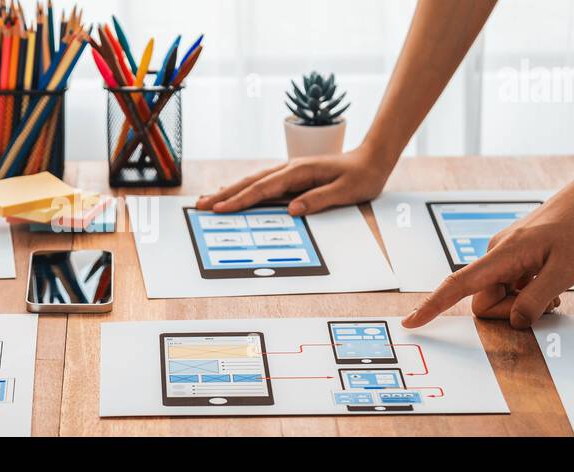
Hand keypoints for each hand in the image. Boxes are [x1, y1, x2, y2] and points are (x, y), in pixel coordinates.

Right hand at [195, 148, 392, 214]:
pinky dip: (244, 188)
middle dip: (225, 195)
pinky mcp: (292, 176)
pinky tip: (233, 192)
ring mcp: (289, 171)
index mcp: (300, 172)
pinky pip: (263, 183)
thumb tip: (292, 210)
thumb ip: (318, 200)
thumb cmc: (361, 176)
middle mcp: (290, 169)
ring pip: (254, 181)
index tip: (221, 209)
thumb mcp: (346, 191)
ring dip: (230, 190)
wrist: (372, 159)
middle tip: (201, 204)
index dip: (241, 200)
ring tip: (209, 199)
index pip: (264, 189)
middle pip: (251, 183)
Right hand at [402, 186, 573, 328]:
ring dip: (524, 302)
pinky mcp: (516, 254)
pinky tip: (552, 282)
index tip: (411, 322)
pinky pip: (511, 284)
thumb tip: (514, 322)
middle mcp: (496, 253)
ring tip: (556, 290)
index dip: (433, 306)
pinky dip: (528, 292)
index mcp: (502, 254)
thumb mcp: (566, 271)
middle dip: (512, 311)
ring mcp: (506, 253)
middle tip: (549, 304)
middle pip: (485, 299)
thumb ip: (536, 300)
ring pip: (500, 293)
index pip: (456, 285)